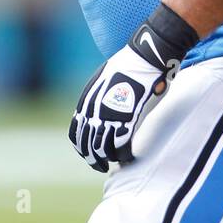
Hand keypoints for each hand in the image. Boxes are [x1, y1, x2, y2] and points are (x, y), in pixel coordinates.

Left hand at [68, 4, 198, 171]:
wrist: (146, 56)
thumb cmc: (130, 66)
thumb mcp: (105, 80)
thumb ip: (99, 97)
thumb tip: (99, 110)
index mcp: (88, 100)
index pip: (76, 132)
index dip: (81, 146)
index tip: (88, 153)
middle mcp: (96, 109)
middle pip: (87, 143)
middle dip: (92, 158)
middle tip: (99, 165)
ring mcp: (111, 114)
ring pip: (102, 147)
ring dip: (107, 158)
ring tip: (114, 163)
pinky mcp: (129, 117)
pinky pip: (121, 144)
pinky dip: (123, 155)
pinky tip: (128, 157)